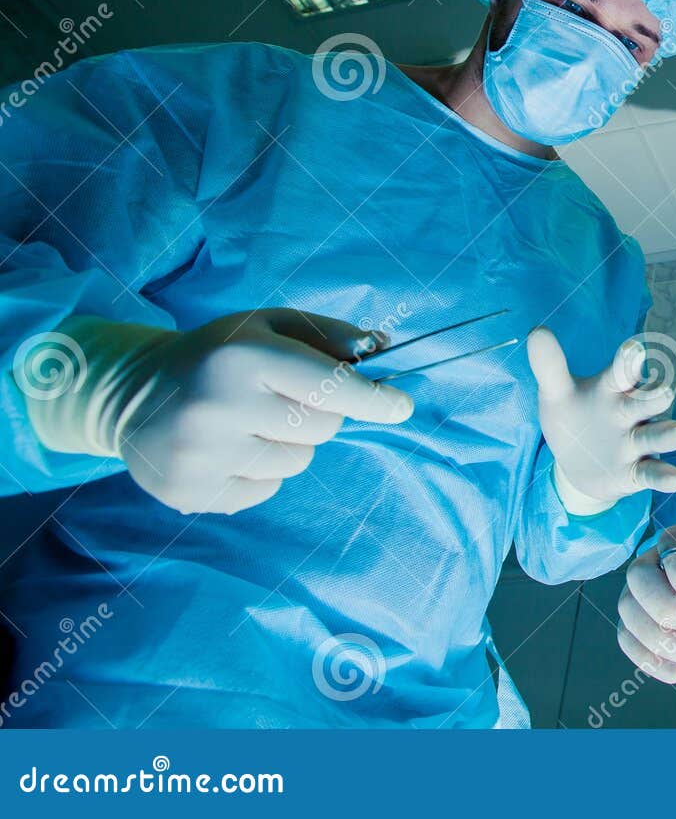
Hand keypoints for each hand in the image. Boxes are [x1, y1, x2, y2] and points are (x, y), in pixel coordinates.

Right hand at [26, 310, 414, 514]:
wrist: (131, 392)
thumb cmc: (218, 353)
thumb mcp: (268, 326)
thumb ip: (329, 335)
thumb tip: (383, 348)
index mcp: (242, 357)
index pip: (329, 385)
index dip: (373, 398)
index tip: (402, 406)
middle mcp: (219, 407)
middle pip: (323, 428)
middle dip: (321, 414)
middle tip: (283, 399)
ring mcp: (201, 455)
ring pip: (297, 462)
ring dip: (289, 444)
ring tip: (249, 423)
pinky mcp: (189, 492)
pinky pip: (265, 491)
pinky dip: (260, 473)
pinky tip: (228, 449)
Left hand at [527, 328, 675, 510]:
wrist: (576, 464)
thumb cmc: (572, 418)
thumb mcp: (556, 393)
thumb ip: (549, 366)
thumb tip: (536, 331)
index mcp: (613, 388)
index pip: (623, 371)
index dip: (628, 361)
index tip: (632, 350)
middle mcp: (631, 412)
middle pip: (648, 400)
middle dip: (655, 396)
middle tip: (662, 392)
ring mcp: (637, 442)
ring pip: (657, 435)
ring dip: (668, 434)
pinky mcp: (637, 472)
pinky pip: (654, 473)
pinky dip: (665, 475)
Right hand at [616, 523, 675, 683]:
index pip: (673, 548)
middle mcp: (655, 559)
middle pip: (638, 576)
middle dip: (665, 607)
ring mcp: (639, 589)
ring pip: (627, 608)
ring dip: (656, 638)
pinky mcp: (635, 617)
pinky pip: (626, 636)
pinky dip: (646, 659)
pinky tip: (675, 674)